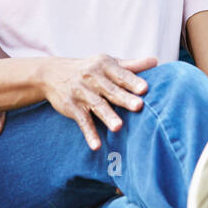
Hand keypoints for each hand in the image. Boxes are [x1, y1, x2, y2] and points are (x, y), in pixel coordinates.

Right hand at [39, 54, 156, 149]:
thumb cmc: (89, 69)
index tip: (145, 88)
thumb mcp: (107, 63)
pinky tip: (96, 146)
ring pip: (97, 105)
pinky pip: (82, 121)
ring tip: (118, 127)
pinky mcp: (72, 107)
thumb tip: (156, 62)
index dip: (133, 81)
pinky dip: (89, 133)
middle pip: (111, 90)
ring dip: (107, 116)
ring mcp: (81, 93)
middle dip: (124, 98)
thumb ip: (131, 65)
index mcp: (104, 65)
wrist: (52, 73)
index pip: (121, 74)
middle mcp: (92, 77)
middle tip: (139, 106)